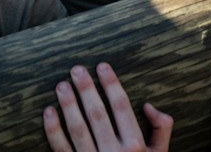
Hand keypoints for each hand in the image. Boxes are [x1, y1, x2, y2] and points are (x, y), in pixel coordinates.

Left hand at [43, 63, 172, 151]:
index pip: (121, 107)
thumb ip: (161, 128)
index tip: (102, 66)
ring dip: (68, 106)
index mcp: (135, 145)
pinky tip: (49, 113)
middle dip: (86, 90)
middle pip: (97, 115)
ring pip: (77, 130)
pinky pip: (61, 149)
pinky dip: (53, 131)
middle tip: (76, 70)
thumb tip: (148, 105)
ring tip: (61, 86)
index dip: (111, 84)